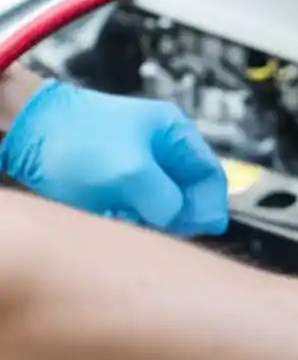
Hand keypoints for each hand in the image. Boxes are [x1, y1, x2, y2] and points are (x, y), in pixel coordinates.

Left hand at [0, 80, 227, 235]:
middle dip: (175, 214)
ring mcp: (135, 161)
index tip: (206, 230)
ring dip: (147, 217)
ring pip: (159, 202)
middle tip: (163, 230)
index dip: (211, 205)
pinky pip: (133, 205)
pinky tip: (112, 216)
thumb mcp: (131, 173)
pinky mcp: (112, 176)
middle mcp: (159, 147)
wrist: (23, 129)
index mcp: (175, 133)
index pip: (211, 175)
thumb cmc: (75, 138)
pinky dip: (126, 215)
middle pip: (186, 192)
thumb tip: (177, 219)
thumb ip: (166, 201)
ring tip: (128, 219)